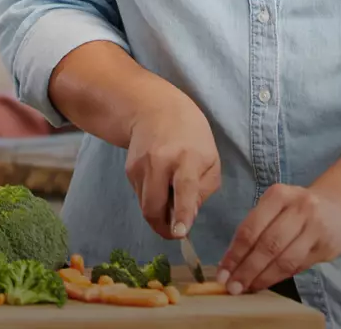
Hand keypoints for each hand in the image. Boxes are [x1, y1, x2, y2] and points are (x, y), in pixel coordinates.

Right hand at [125, 90, 220, 239]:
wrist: (153, 109)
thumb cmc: (190, 134)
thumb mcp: (211, 158)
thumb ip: (205, 189)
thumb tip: (189, 216)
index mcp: (187, 157)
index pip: (184, 188)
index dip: (183, 212)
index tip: (180, 232)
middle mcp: (160, 162)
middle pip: (154, 205)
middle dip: (163, 227)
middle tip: (175, 232)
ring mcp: (141, 166)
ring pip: (146, 205)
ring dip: (158, 211)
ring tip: (170, 196)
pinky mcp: (129, 170)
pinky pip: (141, 195)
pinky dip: (152, 197)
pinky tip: (159, 181)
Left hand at [216, 184, 340, 293]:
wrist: (340, 207)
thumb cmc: (297, 207)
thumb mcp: (277, 205)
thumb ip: (257, 226)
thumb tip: (231, 260)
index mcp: (278, 195)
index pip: (251, 227)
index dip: (235, 253)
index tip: (222, 272)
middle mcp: (298, 208)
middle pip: (267, 245)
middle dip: (247, 269)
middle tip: (231, 286)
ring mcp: (315, 228)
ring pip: (284, 259)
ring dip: (262, 278)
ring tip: (246, 288)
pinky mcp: (326, 247)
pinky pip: (298, 266)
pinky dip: (278, 277)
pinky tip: (265, 283)